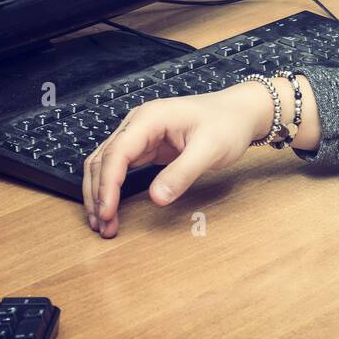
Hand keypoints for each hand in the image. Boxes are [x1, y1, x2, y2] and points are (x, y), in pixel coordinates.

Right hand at [82, 81, 274, 237]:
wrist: (241, 112)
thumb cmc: (228, 124)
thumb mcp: (211, 149)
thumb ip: (183, 173)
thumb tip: (156, 199)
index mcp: (150, 118)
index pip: (116, 153)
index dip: (107, 185)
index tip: (107, 212)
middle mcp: (138, 124)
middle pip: (102, 160)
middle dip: (97, 194)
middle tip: (102, 226)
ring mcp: (140, 135)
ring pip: (106, 165)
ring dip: (100, 193)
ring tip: (102, 224)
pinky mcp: (146, 147)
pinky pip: (120, 169)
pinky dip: (112, 189)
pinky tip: (112, 208)